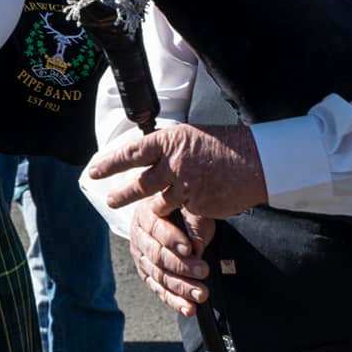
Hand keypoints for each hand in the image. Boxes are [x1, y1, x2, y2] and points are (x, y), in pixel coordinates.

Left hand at [86, 122, 268, 219]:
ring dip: (156, 208)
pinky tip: (195, 208)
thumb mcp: (191, 137)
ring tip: (147, 213)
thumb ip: (168, 149)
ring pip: (159, 203)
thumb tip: (148, 156)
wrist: (257, 162)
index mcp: (169, 142)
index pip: (131, 153)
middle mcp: (172, 164)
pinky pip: (183, 214)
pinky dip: (185, 214)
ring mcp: (184, 187)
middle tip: (108, 200)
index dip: (110, 164)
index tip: (94, 171)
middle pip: (139, 184)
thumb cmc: (226, 146)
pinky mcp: (197, 206)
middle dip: (121, 194)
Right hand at [127, 192, 216, 316]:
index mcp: (146, 213)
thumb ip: (192, 221)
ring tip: (201, 294)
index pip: (156, 228)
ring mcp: (141, 258)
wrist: (174, 215)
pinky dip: (175, 301)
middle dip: (181, 266)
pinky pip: (160, 291)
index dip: (172, 239)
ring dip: (181, 287)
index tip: (190, 248)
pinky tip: (188, 309)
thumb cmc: (184, 208)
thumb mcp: (190, 205)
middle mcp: (139, 237)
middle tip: (203, 271)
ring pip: (159, 276)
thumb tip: (196, 247)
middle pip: (156, 255)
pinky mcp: (147, 276)